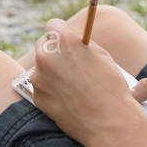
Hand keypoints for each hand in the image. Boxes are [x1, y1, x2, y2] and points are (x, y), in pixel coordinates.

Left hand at [28, 18, 144, 146]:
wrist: (108, 122)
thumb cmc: (110, 86)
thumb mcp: (101, 55)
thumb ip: (80, 44)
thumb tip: (70, 39)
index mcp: (63, 40)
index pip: (53, 25)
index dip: (61, 32)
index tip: (64, 38)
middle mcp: (46, 56)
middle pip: (42, 44)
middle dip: (53, 50)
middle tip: (66, 59)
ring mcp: (38, 78)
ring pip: (41, 68)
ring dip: (51, 72)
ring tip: (73, 85)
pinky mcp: (37, 96)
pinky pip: (42, 87)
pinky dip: (51, 90)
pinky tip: (69, 98)